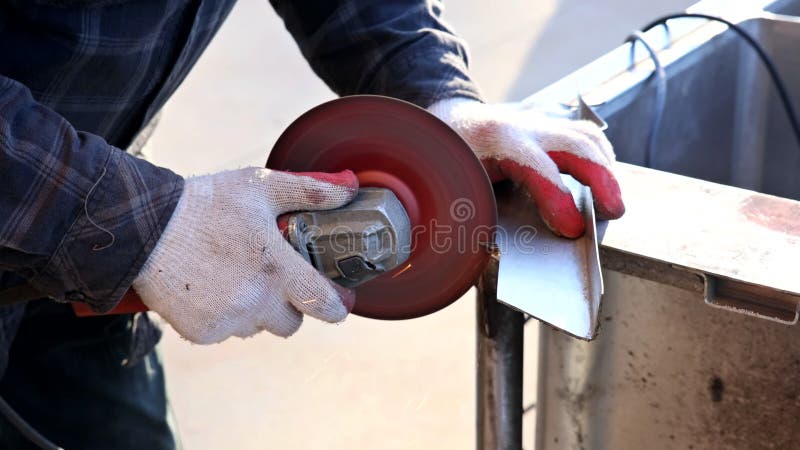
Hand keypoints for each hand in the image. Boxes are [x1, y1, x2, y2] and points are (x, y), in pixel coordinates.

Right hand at [132, 167, 358, 343]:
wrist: (145, 227)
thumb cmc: (207, 203)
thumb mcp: (263, 186)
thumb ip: (312, 189)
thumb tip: (350, 186)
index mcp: (278, 269)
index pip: (325, 306)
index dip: (337, 306)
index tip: (338, 301)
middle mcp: (256, 301)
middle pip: (292, 323)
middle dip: (291, 305)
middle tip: (276, 280)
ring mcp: (228, 320)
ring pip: (259, 327)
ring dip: (257, 310)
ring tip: (238, 277)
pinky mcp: (202, 332)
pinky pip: (227, 331)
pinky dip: (226, 316)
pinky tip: (213, 287)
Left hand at [428, 98, 624, 237]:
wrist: (443, 118)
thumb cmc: (447, 159)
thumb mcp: (453, 184)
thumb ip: (475, 211)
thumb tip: (492, 249)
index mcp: (496, 140)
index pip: (538, 169)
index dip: (558, 201)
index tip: (573, 230)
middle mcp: (522, 126)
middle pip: (575, 145)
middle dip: (601, 179)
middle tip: (614, 211)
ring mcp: (537, 122)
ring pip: (585, 137)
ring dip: (605, 169)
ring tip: (613, 202)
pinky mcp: (546, 125)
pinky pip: (583, 135)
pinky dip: (599, 157)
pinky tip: (603, 179)